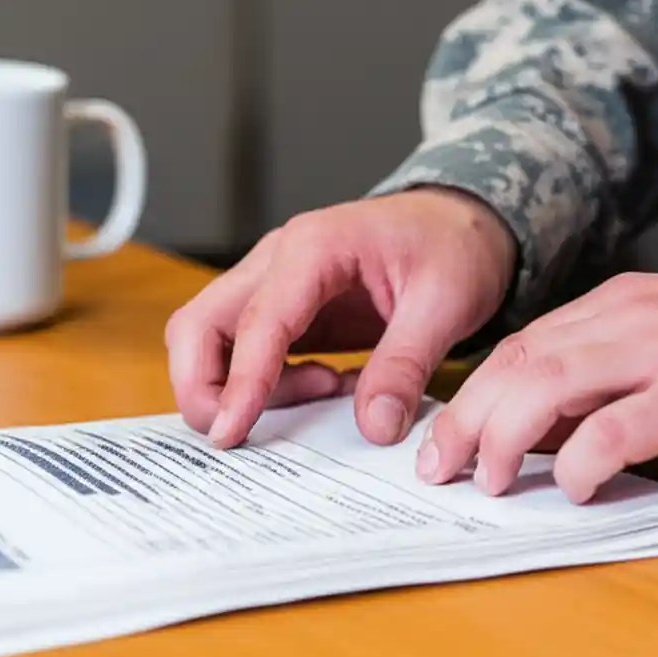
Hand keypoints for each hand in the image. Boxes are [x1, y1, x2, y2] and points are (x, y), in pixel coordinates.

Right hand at [165, 188, 516, 447]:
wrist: (459, 223)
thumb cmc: (451, 245)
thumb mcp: (446, 303)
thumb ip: (406, 364)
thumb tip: (375, 426)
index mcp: (313, 247)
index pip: (256, 320)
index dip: (241, 381)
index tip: (230, 431)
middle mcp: (276, 261)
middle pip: (198, 326)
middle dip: (203, 387)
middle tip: (239, 433)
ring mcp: (272, 285)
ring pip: (209, 341)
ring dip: (240, 387)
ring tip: (324, 391)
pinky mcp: (281, 311)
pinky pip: (242, 353)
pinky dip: (266, 383)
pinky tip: (325, 385)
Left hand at [417, 273, 657, 502]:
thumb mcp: (656, 346)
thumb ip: (597, 375)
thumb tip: (534, 428)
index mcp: (611, 305)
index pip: (520, 345)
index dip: (472, 393)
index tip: (443, 434)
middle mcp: (623, 319)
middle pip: (518, 363)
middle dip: (467, 418)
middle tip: (440, 466)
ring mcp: (656, 353)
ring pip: (548, 386)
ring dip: (505, 437)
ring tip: (489, 480)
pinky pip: (615, 428)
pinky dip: (580, 460)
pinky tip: (570, 486)